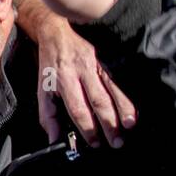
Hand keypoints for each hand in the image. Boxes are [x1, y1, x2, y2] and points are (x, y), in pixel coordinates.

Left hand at [33, 15, 137, 147]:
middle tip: (116, 142)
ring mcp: (96, 65)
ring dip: (122, 110)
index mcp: (63, 79)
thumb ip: (47, 115)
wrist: (57, 33)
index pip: (77, 108)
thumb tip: (54, 138)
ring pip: (112, 90)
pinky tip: (133, 111)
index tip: (94, 143)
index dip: (87, 127)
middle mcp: (81, 72)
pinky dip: (127, 97)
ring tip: (129, 127)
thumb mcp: (41, 89)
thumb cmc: (50, 65)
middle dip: (109, 123)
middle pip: (98, 101)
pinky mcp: (105, 62)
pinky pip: (118, 82)